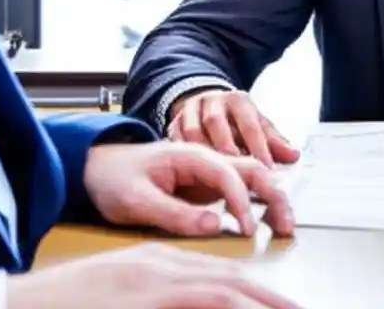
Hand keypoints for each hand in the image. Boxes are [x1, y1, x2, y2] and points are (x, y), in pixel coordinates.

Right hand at [7, 243, 301, 308]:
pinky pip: (205, 302)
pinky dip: (234, 307)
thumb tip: (185, 303)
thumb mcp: (116, 298)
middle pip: (233, 281)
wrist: (6, 305)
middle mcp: (158, 267)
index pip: (220, 276)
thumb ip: (152, 298)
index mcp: (153, 264)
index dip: (257, 294)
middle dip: (272, 300)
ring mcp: (150, 284)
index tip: (282, 308)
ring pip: (226, 292)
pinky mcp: (142, 301)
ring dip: (263, 304)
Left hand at [84, 141, 293, 238]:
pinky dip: (260, 203)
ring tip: (285, 225)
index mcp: (188, 155)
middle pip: (251, 169)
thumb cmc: (113, 178)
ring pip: (251, 178)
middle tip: (287, 225)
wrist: (96, 168)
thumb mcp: (137, 201)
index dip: (241, 201)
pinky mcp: (207, 185)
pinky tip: (269, 219)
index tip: (247, 228)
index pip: (227, 173)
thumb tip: (214, 224)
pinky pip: (241, 190)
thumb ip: (175, 213)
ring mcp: (208, 171)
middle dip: (273, 196)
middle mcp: (205, 159)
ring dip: (272, 198)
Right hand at [169, 89, 299, 166]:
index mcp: (238, 100)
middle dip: (226, 149)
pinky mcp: (173, 122)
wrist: (207, 104)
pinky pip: (175, 140)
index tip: (267, 169)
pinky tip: (192, 175)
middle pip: (216, 123)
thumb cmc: (238, 120)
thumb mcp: (257, 125)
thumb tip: (294, 155)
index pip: (250, 124)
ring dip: (203, 154)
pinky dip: (184, 157)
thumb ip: (273, 142)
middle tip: (236, 174)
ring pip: (193, 131)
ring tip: (214, 178)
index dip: (259, 147)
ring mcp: (190, 110)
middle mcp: (212, 101)